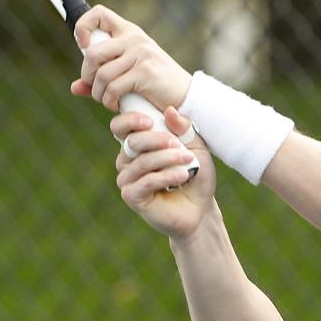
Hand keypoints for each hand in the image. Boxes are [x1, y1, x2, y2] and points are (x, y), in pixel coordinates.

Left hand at [71, 6, 193, 112]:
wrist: (186, 95)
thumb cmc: (155, 85)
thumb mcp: (127, 74)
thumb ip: (100, 78)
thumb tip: (75, 87)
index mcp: (129, 32)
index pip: (99, 13)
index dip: (83, 26)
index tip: (84, 46)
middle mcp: (135, 39)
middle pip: (93, 52)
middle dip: (87, 75)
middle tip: (94, 87)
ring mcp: (141, 54)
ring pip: (102, 74)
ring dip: (98, 93)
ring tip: (106, 100)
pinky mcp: (145, 73)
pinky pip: (114, 88)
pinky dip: (109, 101)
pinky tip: (116, 105)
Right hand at [114, 105, 215, 239]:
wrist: (200, 209)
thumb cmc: (195, 175)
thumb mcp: (195, 148)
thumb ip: (183, 130)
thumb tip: (169, 111)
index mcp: (137, 144)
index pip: (121, 126)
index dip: (130, 120)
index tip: (151, 121)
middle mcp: (127, 160)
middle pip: (132, 142)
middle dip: (156, 140)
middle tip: (178, 144)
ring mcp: (127, 179)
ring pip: (142, 162)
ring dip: (167, 159)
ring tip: (188, 160)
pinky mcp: (131, 196)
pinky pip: (145, 182)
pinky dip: (166, 176)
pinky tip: (183, 176)